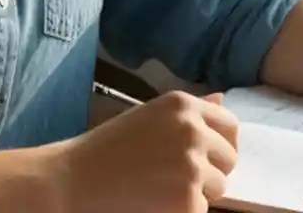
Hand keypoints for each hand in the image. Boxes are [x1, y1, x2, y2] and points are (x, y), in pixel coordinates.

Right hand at [42, 91, 239, 212]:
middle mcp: (193, 131)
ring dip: (197, 193)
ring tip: (159, 188)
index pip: (230, 126)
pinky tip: (154, 203)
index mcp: (184, 105)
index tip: (206, 156)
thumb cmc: (108, 149)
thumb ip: (190, 112)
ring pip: (218, 187)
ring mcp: (192, 166)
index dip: (221, 145)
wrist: (72, 180)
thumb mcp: (151, 117)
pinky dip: (182, 211)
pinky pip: (201, 209)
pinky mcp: (187, 200)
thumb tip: (222, 100)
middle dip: (210, 171)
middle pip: (229, 159)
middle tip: (173, 177)